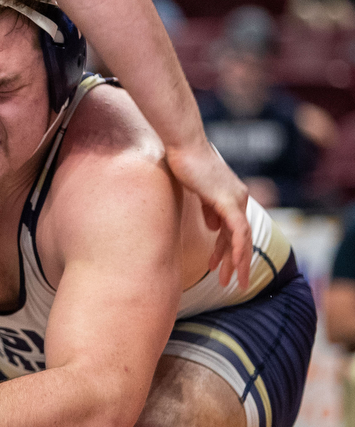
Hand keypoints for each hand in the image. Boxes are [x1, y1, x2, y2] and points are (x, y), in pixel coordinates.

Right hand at [165, 142, 250, 287]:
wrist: (183, 143)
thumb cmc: (184, 160)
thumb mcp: (197, 189)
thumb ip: (208, 208)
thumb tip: (213, 227)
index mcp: (232, 195)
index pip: (232, 228)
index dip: (226, 249)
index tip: (218, 266)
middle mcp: (239, 197)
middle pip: (241, 237)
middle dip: (235, 262)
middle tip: (232, 283)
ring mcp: (236, 199)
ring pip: (242, 238)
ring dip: (237, 262)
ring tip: (232, 282)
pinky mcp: (228, 201)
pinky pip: (238, 232)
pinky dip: (236, 250)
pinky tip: (234, 265)